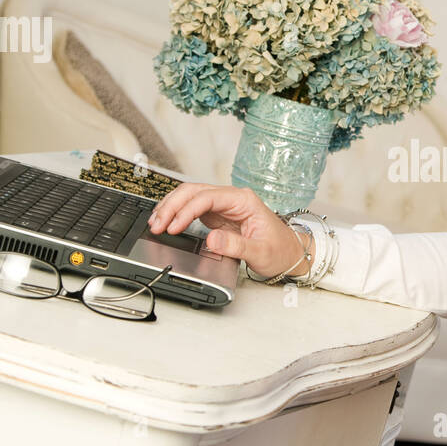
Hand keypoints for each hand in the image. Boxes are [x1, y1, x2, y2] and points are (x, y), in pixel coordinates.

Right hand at [146, 183, 306, 277]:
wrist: (290, 254)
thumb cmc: (280, 250)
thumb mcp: (260, 252)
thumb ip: (236, 245)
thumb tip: (211, 239)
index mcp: (243, 200)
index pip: (207, 197)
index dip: (186, 211)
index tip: (174, 226)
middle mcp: (232, 198)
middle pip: (194, 192)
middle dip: (172, 206)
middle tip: (157, 224)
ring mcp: (224, 206)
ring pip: (190, 197)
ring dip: (171, 208)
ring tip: (156, 222)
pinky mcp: (218, 215)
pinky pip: (192, 208)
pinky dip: (177, 214)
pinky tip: (167, 222)